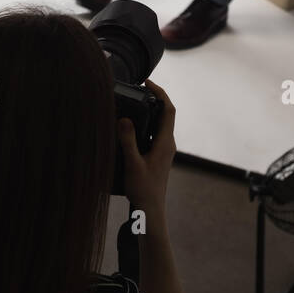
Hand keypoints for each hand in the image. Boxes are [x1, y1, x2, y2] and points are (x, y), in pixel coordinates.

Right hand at [118, 79, 175, 211]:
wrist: (150, 210)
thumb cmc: (143, 189)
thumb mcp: (132, 164)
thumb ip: (128, 141)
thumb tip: (124, 118)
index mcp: (166, 142)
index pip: (169, 110)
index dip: (160, 93)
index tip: (147, 82)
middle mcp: (168, 143)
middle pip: (166, 113)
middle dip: (155, 97)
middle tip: (139, 88)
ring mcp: (164, 149)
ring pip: (160, 123)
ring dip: (151, 110)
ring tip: (135, 101)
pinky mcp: (158, 154)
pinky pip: (155, 132)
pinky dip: (147, 122)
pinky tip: (132, 124)